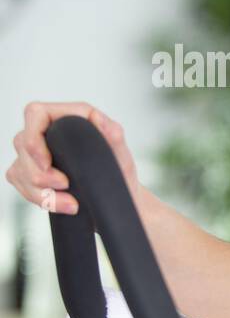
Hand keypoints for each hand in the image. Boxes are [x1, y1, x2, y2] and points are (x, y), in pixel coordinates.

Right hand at [6, 102, 141, 213]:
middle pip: (22, 143)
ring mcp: (36, 152)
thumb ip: (113, 135)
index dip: (33, 137)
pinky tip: (59, 204)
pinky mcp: (29, 171)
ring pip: (19, 167)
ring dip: (41, 191)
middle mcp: (49, 131)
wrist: (116, 201)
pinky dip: (38, 198)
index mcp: (70, 117)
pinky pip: (19, 182)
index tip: (46, 163)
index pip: (35, 113)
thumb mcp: (121, 155)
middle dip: (39, 172)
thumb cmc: (119, 173)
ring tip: (70, 203)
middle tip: (65, 185)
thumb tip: (103, 121)